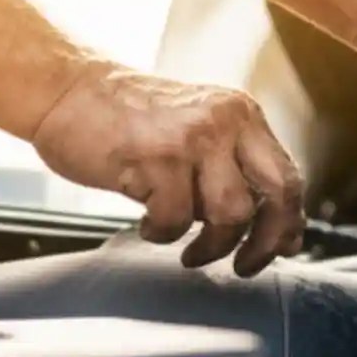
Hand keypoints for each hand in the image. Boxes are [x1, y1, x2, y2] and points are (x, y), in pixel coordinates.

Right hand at [31, 62, 304, 275]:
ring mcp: (192, 138)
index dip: (290, 222)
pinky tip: (149, 223)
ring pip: (231, 215)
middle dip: (266, 242)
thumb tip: (274, 230)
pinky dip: (163, 233)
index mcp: (242, 115)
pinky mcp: (156, 158)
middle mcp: (226, 121)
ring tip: (189, 248)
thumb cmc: (128, 120)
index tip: (282, 249)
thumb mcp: (197, 130)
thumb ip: (234, 169)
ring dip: (211, 245)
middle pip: (277, 195)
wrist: (67, 91)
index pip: (288, 176)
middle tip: (244, 265)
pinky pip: (177, 220)